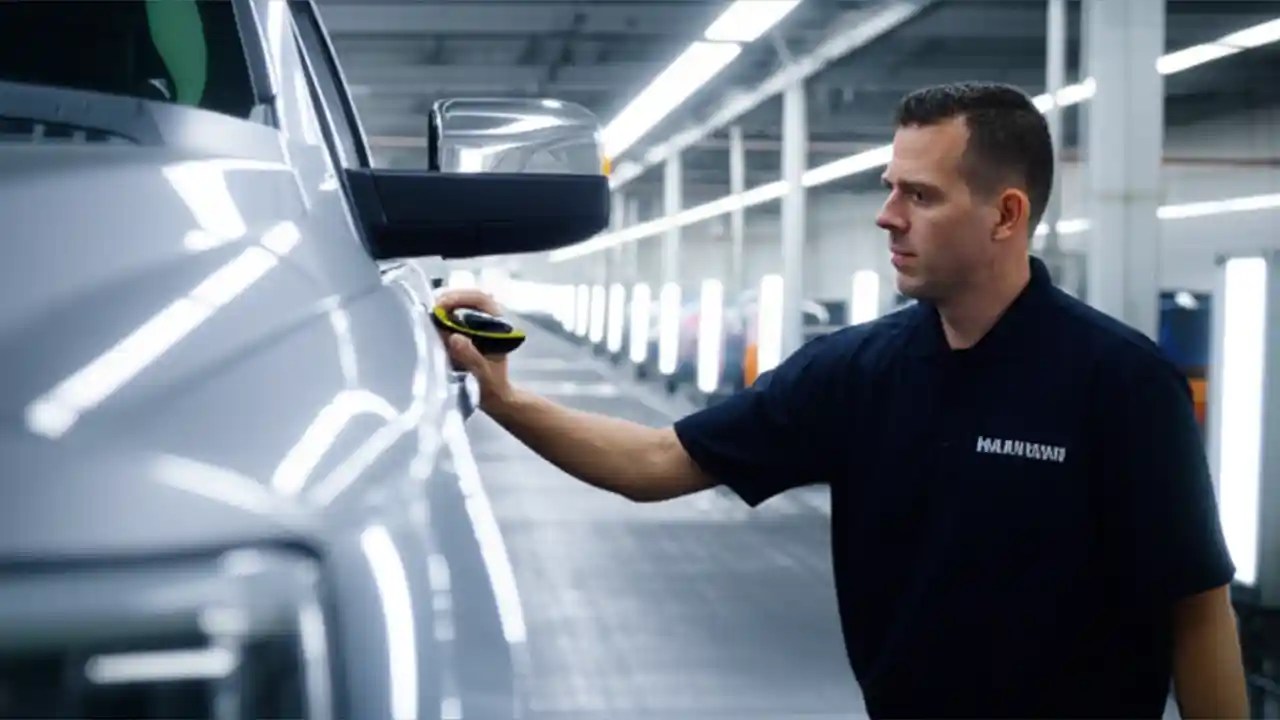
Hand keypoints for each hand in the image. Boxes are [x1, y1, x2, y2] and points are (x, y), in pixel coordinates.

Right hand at [432, 288, 513, 409]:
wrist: (493, 398)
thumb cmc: (491, 386)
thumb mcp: (483, 375)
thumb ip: (471, 358)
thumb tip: (454, 337)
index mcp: (499, 325)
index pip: (480, 299)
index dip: (460, 298)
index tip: (441, 306)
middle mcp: (488, 320)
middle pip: (467, 298)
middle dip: (447, 300)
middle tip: (428, 311)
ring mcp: (476, 325)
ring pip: (458, 306)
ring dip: (441, 309)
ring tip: (426, 318)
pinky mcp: (465, 333)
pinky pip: (451, 319)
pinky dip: (439, 320)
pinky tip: (430, 327)